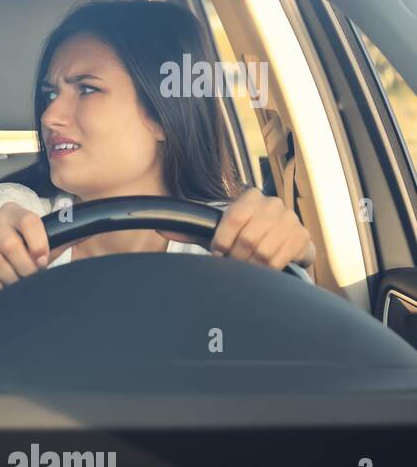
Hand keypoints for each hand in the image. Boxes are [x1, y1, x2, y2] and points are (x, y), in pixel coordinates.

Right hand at [0, 202, 68, 292]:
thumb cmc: (17, 247)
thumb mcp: (38, 240)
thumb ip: (61, 237)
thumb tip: (90, 230)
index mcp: (13, 211)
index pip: (29, 221)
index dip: (39, 244)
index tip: (43, 262)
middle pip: (11, 244)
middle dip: (24, 268)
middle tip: (30, 279)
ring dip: (9, 278)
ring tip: (16, 284)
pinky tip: (0, 286)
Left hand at [161, 188, 314, 269]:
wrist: (278, 244)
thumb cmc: (242, 237)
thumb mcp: (216, 232)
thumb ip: (191, 230)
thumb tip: (162, 228)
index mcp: (251, 197)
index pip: (233, 218)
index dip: (222, 241)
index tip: (218, 251)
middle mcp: (274, 204)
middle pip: (248, 238)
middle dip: (235, 257)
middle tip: (232, 263)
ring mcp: (291, 220)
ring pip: (263, 251)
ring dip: (250, 266)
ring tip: (246, 267)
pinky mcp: (303, 238)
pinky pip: (281, 259)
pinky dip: (268, 270)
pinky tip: (263, 269)